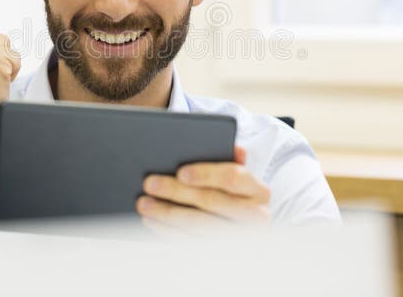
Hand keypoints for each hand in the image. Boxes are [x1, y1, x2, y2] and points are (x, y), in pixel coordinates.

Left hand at [136, 146, 269, 234]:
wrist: (244, 228)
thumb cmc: (233, 194)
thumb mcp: (236, 176)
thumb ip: (230, 158)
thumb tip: (234, 148)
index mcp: (258, 190)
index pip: (233, 177)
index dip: (206, 174)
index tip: (181, 172)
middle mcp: (255, 216)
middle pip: (211, 201)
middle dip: (177, 191)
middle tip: (150, 183)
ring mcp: (239, 238)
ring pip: (199, 225)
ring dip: (167, 213)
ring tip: (144, 203)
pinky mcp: (221, 253)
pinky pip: (191, 243)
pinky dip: (168, 231)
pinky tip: (152, 220)